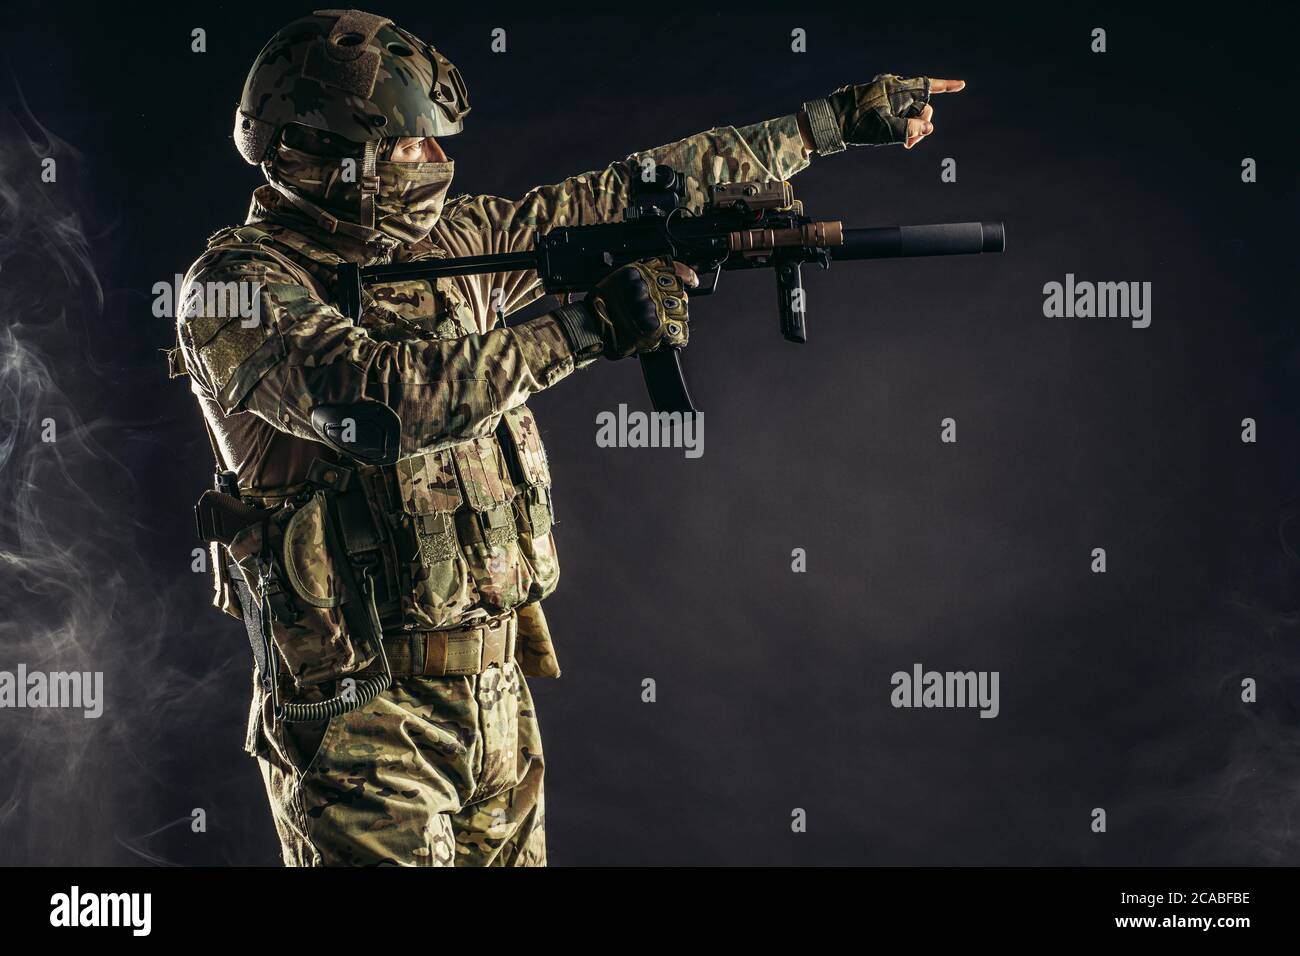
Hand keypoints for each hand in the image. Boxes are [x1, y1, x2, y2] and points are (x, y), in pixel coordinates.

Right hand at [585, 258, 696, 359]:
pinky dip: (675, 336)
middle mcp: (652, 287)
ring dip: (675, 318)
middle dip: (676, 301)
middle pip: (680, 292)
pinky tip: (668, 336)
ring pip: (681, 311)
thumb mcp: (623, 277)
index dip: (687, 275)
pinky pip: (677, 332)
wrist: (592, 324)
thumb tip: (667, 278)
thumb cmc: (602, 303)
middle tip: (665, 309)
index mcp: (644, 272)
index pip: (675, 269)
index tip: (693, 280)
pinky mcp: (657, 328)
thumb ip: (644, 276)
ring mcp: (656, 307)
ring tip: (663, 323)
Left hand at [824, 75, 964, 148]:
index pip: (927, 85)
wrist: (830, 122)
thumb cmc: (857, 125)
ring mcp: (885, 94)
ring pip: (909, 110)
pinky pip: (898, 112)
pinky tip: (902, 139)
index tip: (962, 85)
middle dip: (921, 124)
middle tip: (910, 145)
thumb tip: (929, 127)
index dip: (946, 86)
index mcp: (896, 88)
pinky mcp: (879, 102)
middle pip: (920, 104)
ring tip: (905, 145)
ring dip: (911, 127)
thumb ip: (911, 128)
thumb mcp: (887, 130)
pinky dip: (902, 124)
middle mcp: (893, 87)